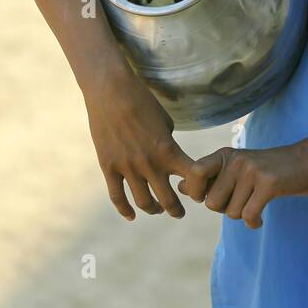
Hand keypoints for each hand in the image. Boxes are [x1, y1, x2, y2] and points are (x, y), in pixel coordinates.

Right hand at [84, 66, 194, 220]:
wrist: (111, 92)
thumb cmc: (142, 101)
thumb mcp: (165, 121)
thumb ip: (169, 144)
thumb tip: (169, 159)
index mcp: (168, 150)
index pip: (191, 179)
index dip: (198, 189)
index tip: (199, 192)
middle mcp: (150, 164)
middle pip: (167, 198)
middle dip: (176, 209)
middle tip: (180, 213)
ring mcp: (128, 168)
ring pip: (143, 202)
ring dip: (153, 209)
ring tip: (158, 210)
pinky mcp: (109, 167)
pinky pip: (117, 196)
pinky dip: (124, 210)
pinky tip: (131, 216)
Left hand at [177, 143, 307, 228]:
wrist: (305, 161)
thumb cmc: (266, 168)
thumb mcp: (236, 167)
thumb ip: (210, 177)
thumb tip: (181, 186)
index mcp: (224, 155)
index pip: (194, 172)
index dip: (196, 191)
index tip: (209, 196)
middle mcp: (236, 160)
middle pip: (212, 203)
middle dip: (225, 209)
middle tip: (241, 201)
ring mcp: (252, 171)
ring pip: (232, 212)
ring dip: (243, 214)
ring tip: (255, 203)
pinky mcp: (268, 184)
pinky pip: (249, 216)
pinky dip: (254, 222)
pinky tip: (260, 218)